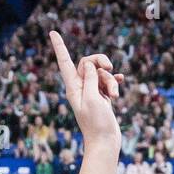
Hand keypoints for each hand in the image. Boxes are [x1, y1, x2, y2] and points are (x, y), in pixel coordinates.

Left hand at [49, 31, 122, 147]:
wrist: (105, 142)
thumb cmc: (96, 123)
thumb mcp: (92, 98)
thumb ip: (91, 78)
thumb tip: (91, 65)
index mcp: (73, 87)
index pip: (65, 62)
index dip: (59, 47)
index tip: (52, 32)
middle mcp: (80, 88)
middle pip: (89, 62)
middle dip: (101, 63)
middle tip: (109, 67)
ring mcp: (91, 92)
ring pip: (102, 73)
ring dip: (111, 80)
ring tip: (114, 95)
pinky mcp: (102, 97)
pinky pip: (108, 81)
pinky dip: (115, 81)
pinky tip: (121, 81)